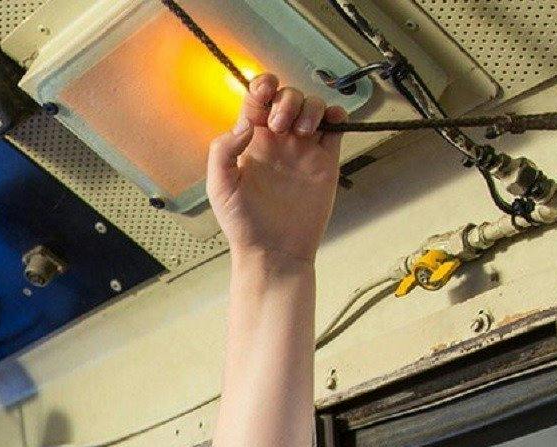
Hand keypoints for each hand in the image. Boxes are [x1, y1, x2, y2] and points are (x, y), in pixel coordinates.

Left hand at [206, 75, 342, 267]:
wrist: (274, 251)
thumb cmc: (243, 223)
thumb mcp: (220, 187)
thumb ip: (223, 151)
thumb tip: (244, 126)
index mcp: (251, 141)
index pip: (258, 99)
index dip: (262, 86)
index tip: (264, 92)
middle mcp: (278, 140)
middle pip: (288, 97)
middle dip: (286, 100)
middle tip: (280, 125)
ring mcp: (303, 148)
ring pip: (313, 106)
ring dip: (310, 107)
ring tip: (302, 132)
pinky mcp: (325, 160)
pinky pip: (335, 127)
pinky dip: (336, 115)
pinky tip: (328, 123)